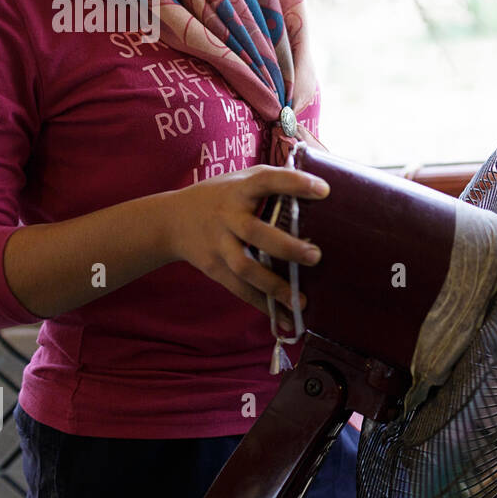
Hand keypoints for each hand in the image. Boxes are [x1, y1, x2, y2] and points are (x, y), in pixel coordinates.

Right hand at [166, 165, 328, 325]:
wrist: (172, 220)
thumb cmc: (223, 196)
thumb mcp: (242, 180)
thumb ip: (275, 182)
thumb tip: (324, 184)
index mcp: (240, 188)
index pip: (267, 181)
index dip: (294, 183)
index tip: (324, 190)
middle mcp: (228, 215)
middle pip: (254, 232)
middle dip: (285, 246)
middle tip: (315, 256)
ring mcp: (219, 243)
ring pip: (245, 267)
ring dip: (273, 285)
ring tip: (302, 300)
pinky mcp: (214, 267)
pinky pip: (239, 289)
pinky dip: (262, 305)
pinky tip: (285, 317)